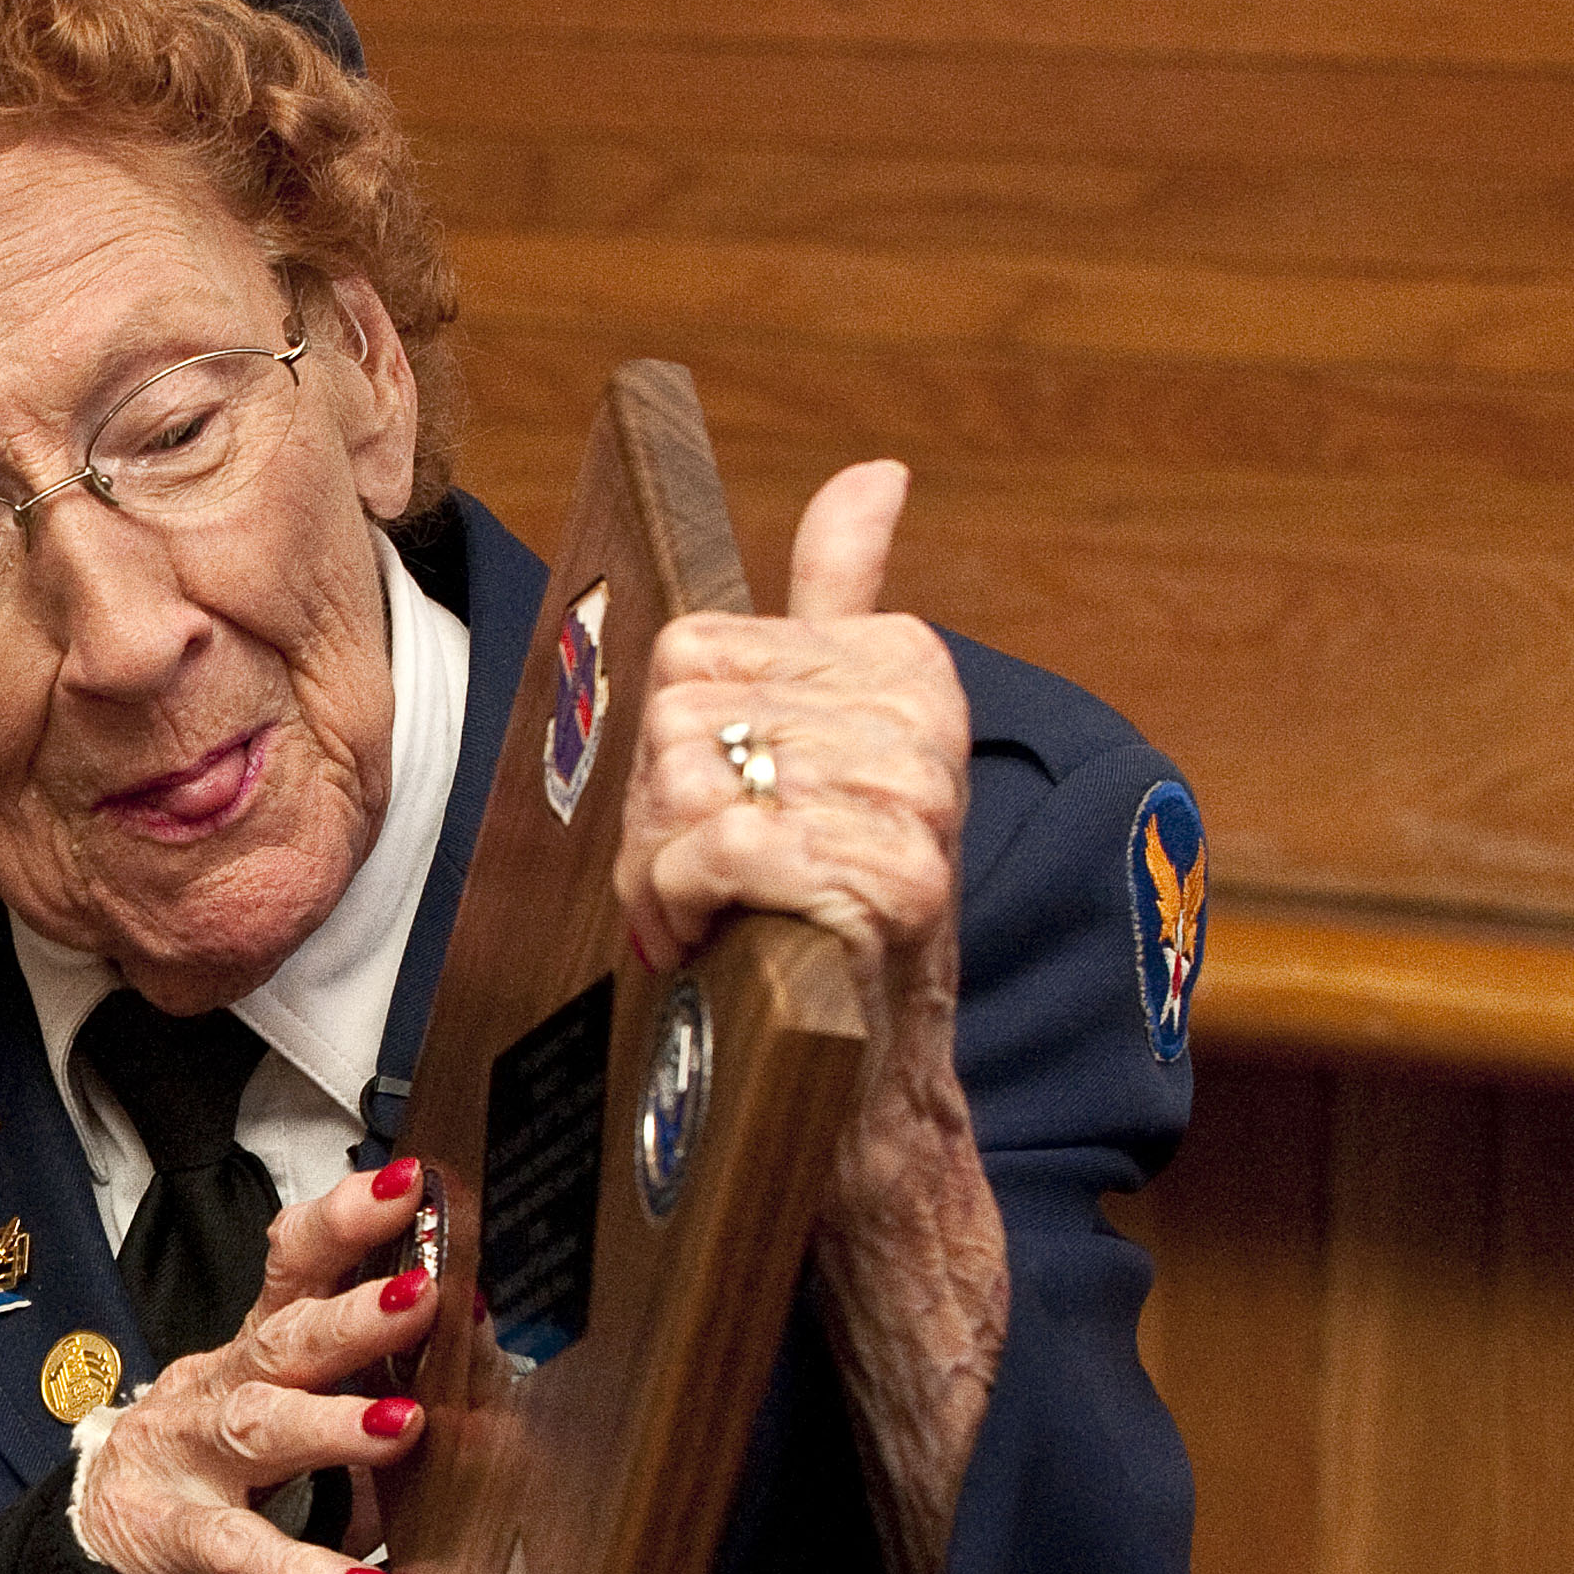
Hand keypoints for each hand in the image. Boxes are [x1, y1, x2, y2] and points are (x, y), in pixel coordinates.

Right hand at [72, 1162, 442, 1573]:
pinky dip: (300, 1572)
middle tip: (425, 1295)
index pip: (295, 1266)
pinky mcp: (176, 1532)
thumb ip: (370, 1386)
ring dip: (333, 1423)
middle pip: (284, 1339)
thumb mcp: (285, 1400)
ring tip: (405, 1422)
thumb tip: (490, 1383)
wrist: (100, 1524)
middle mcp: (222, 1386)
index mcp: (258, 1345)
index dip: (344, 1222)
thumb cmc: (216, 1453)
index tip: (406, 1186)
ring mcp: (192, 1457)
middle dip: (354, 1314)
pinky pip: (240, 1550)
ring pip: (260, 1429)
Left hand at [613, 459, 1004, 1573]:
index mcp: (902, 666)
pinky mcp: (892, 884)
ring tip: (704, 925)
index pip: (697, 648)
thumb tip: (874, 475)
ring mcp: (915, 803)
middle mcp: (921, 721)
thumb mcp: (821, 753)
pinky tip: (703, 948)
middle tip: (695, 893)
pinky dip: (677, 906)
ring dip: (658, 872)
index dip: (667, 749)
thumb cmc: (807, 923)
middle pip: (679, 709)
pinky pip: (717, 844)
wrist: (852, 1098)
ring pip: (686, 777)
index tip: (708, 820)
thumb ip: (840, 600)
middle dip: (651, 815)